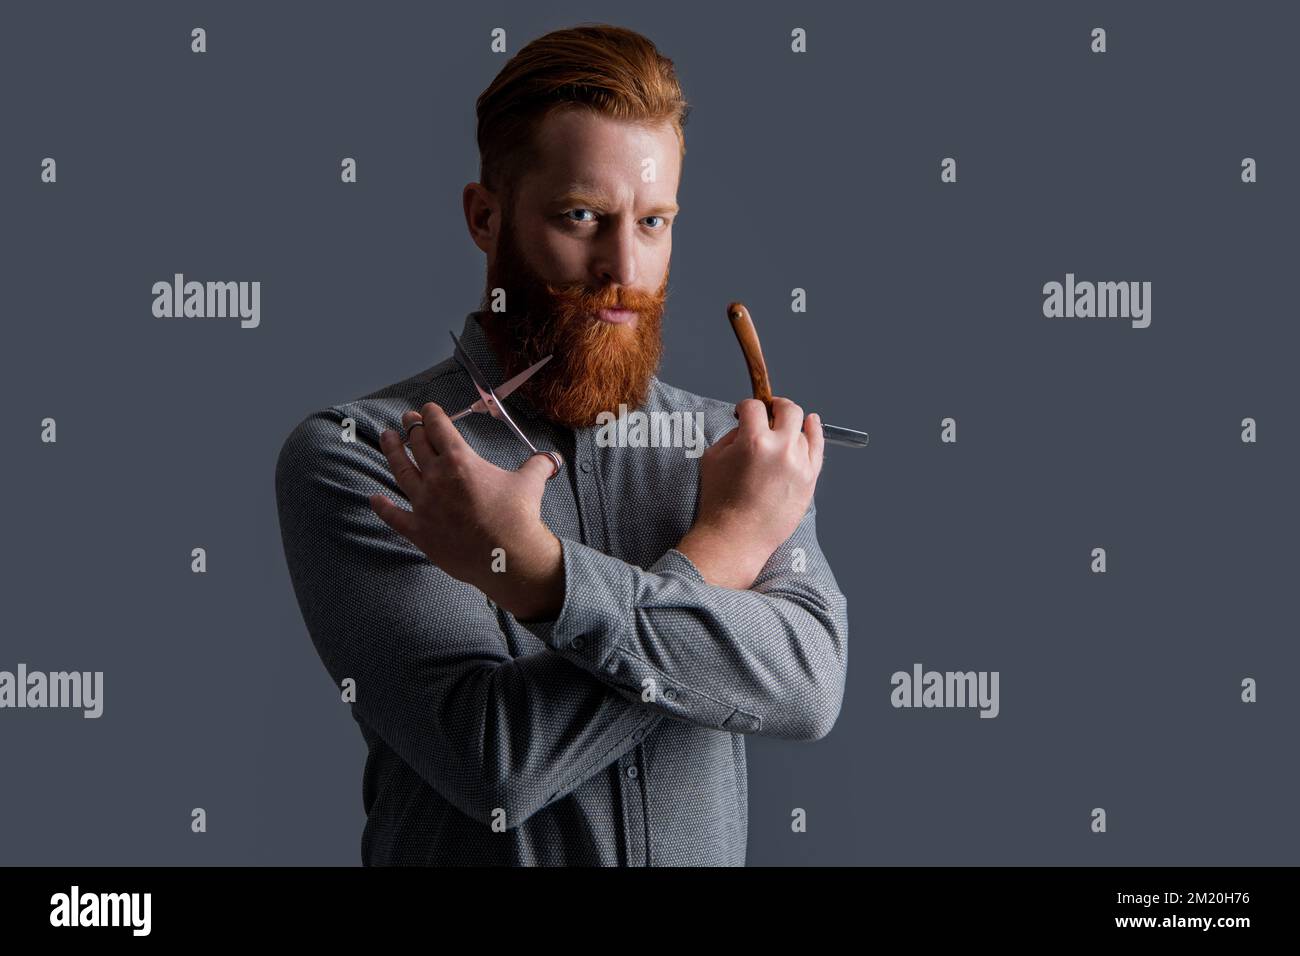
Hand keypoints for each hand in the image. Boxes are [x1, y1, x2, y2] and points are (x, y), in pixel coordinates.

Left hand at [369, 402, 563, 618]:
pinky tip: (373, 498)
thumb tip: (551, 458)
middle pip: (418, 444)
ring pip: (400, 471)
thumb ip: (538, 464)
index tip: (428, 409)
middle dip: (412, 428)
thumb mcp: (531, 482)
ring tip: (386, 438)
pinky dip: (382, 506)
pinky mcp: (418, 530)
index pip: (439, 427)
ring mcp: (423, 504)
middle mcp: (436, 477)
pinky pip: (393, 515)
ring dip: (392, 451)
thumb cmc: (518, 517)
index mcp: (460, 460)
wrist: (508, 557)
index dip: (431, 414)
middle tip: (408, 420)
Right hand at [677, 397, 823, 588]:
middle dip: (776, 405)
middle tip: (768, 410)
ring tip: (780, 433)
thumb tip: (748, 425)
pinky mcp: (810, 479)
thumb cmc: (720, 500)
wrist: (737, 536)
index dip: (745, 407)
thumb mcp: (713, 458)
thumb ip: (732, 435)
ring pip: (803, 429)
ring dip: (789, 427)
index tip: (743, 413)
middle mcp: (781, 449)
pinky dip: (815, 432)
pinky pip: (818, 447)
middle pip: (789, 409)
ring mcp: (799, 464)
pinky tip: (812, 423)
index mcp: (753, 441)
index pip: (754, 407)